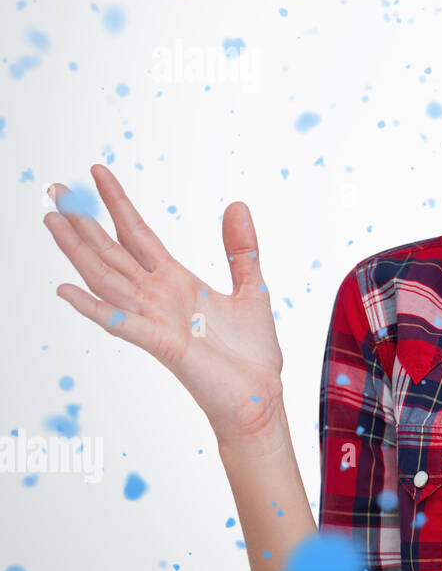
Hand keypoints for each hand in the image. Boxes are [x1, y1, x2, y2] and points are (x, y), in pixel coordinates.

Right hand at [42, 164, 285, 446]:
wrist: (260, 397)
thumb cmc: (251, 353)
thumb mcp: (252, 289)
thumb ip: (241, 250)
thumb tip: (236, 204)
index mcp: (176, 282)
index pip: (137, 235)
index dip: (117, 204)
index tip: (96, 172)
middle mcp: (158, 298)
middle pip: (112, 252)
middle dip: (84, 222)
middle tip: (54, 189)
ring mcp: (155, 321)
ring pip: (108, 279)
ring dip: (79, 252)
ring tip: (52, 220)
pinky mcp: (163, 346)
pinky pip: (122, 324)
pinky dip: (94, 307)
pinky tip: (65, 289)